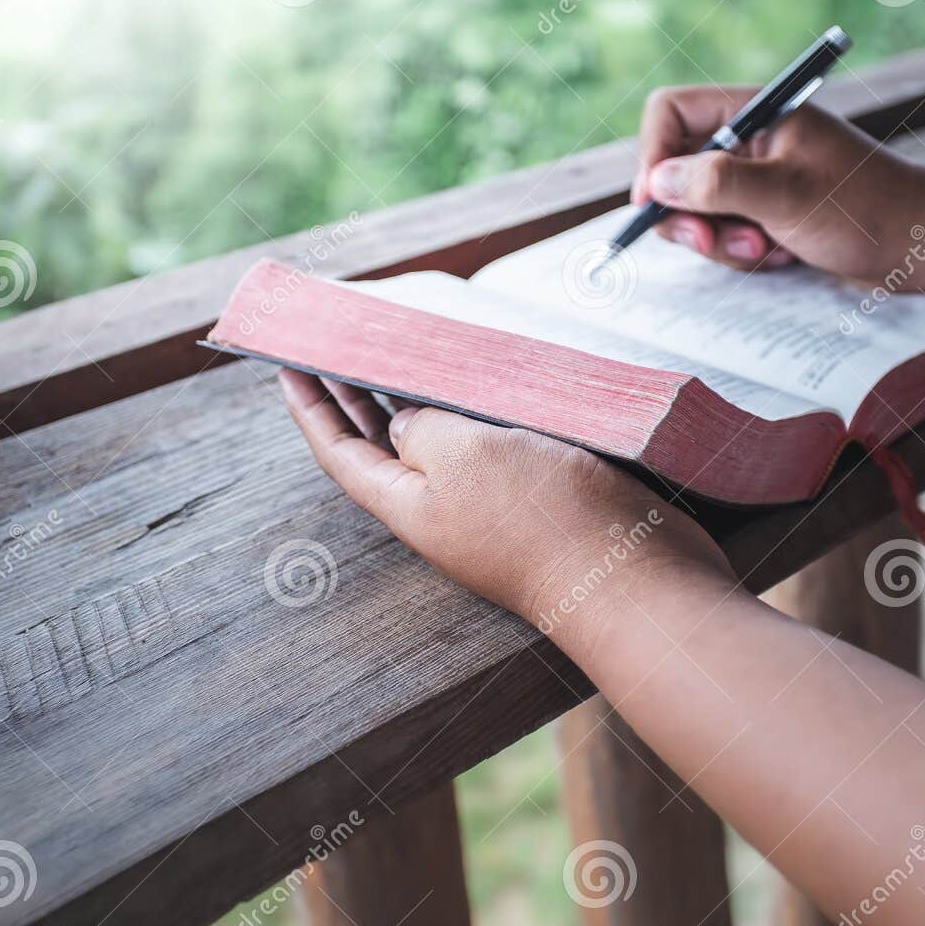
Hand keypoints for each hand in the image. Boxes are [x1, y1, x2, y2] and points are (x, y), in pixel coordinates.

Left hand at [278, 370, 734, 637]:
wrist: (636, 578)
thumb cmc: (544, 519)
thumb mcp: (463, 456)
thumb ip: (423, 430)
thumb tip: (405, 424)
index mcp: (410, 504)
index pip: (341, 451)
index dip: (313, 406)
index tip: (288, 361)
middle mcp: (444, 508)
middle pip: (383, 448)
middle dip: (356, 397)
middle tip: (338, 347)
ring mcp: (494, 507)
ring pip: (441, 444)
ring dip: (416, 399)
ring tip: (399, 354)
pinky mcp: (542, 498)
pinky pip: (491, 447)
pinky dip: (475, 411)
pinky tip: (483, 385)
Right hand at [632, 85, 924, 287]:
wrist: (921, 244)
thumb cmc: (866, 209)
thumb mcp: (786, 196)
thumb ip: (717, 185)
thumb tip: (657, 182)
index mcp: (757, 113)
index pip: (671, 113)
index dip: (652, 156)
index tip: (654, 205)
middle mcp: (750, 139)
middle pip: (675, 168)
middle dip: (689, 213)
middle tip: (710, 240)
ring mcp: (756, 177)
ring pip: (696, 209)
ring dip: (721, 241)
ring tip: (767, 249)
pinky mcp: (765, 211)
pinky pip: (725, 233)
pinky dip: (743, 252)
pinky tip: (782, 254)